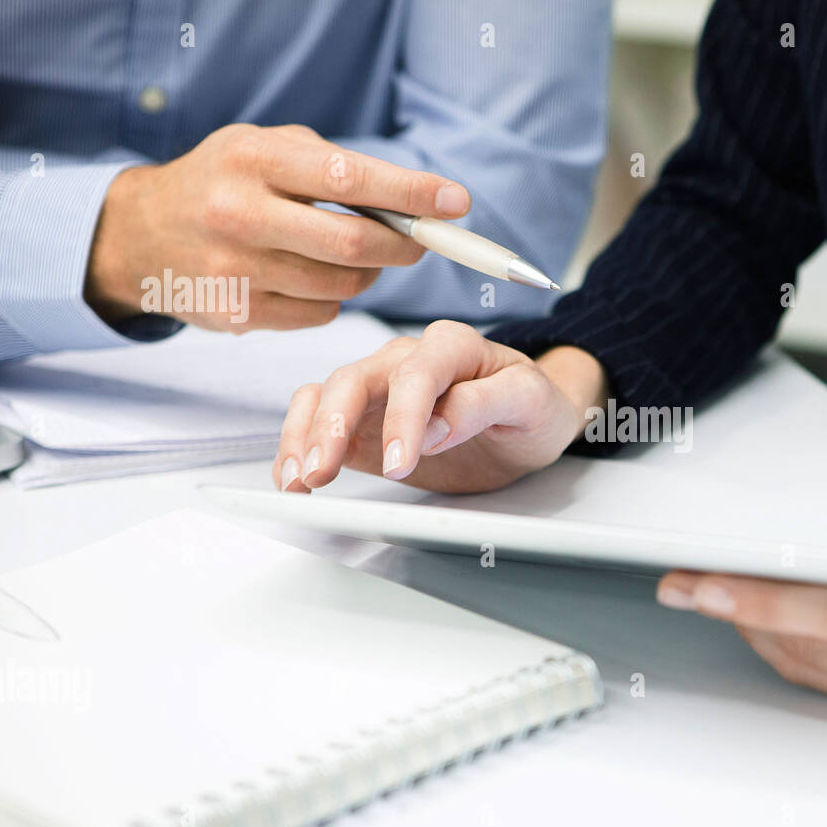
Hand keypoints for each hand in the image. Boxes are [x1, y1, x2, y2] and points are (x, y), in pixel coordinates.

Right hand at [85, 123, 470, 330]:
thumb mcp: (265, 150)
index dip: (411, 194)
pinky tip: (310, 278)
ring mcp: (236, 270)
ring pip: (343, 287)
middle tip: (418, 242)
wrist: (140, 236)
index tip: (456, 202)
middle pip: (353, 246)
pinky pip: (319, 314)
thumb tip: (416, 203)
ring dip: (368, 275)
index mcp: (252, 160)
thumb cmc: (224, 182)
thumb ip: (333, 167)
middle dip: (403, 247)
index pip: (349, 179)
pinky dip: (333, 298)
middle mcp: (239, 214)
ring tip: (354, 255)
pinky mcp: (238, 314)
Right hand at [272, 321, 608, 493]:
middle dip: (333, 427)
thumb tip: (435, 426)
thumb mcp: (530, 402)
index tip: (398, 463)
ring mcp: (380, 389)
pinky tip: (294, 478)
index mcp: (452, 346)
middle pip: (354, 379)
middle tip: (323, 472)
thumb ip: (483, 405)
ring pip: (325, 396)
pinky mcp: (364, 422)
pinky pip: (318, 420)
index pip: (416, 374)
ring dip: (305, 437)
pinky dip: (299, 445)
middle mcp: (407, 360)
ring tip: (299, 480)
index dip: (402, 417)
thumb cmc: (533, 406)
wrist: (530, 421)